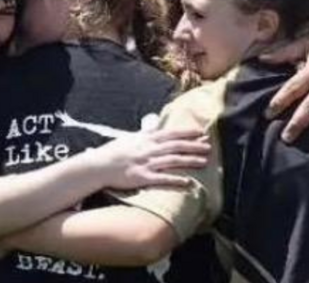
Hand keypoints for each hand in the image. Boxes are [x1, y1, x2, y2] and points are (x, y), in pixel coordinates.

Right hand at [88, 127, 210, 190]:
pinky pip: (162, 178)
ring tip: (204, 162)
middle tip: (209, 147)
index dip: (188, 133)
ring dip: (190, 161)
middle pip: (176, 146)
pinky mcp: (142, 177)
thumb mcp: (131, 138)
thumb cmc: (114, 152)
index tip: (202, 132)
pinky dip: (175, 179)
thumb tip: (155, 126)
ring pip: (173, 160)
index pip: (171, 133)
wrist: (98, 166)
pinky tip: (188, 182)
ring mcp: (146, 163)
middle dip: (194, 146)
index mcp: (147, 139)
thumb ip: (145, 134)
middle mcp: (149, 149)